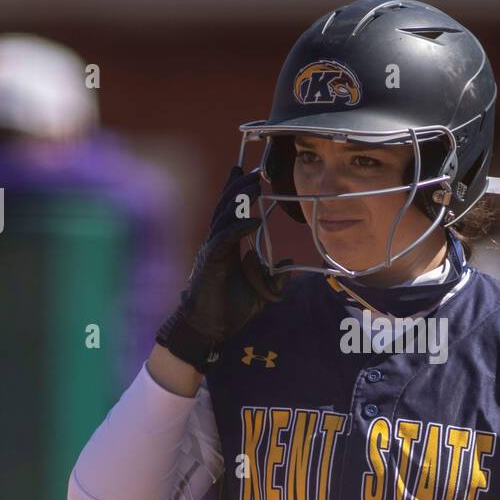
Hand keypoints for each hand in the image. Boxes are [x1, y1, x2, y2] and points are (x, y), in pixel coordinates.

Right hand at [155, 166, 290, 371]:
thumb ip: (276, 277)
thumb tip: (289, 263)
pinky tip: (253, 219)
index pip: (231, 212)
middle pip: (226, 207)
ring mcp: (212, 251)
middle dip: (239, 187)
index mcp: (228, 246)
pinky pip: (225, 239)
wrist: (212, 329)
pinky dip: (238, 228)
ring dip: (238, 199)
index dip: (238, 192)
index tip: (249, 173)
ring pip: (223, 217)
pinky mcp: (210, 262)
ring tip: (253, 184)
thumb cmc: (231, 311)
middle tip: (254, 171)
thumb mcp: (263, 292)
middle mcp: (218, 244)